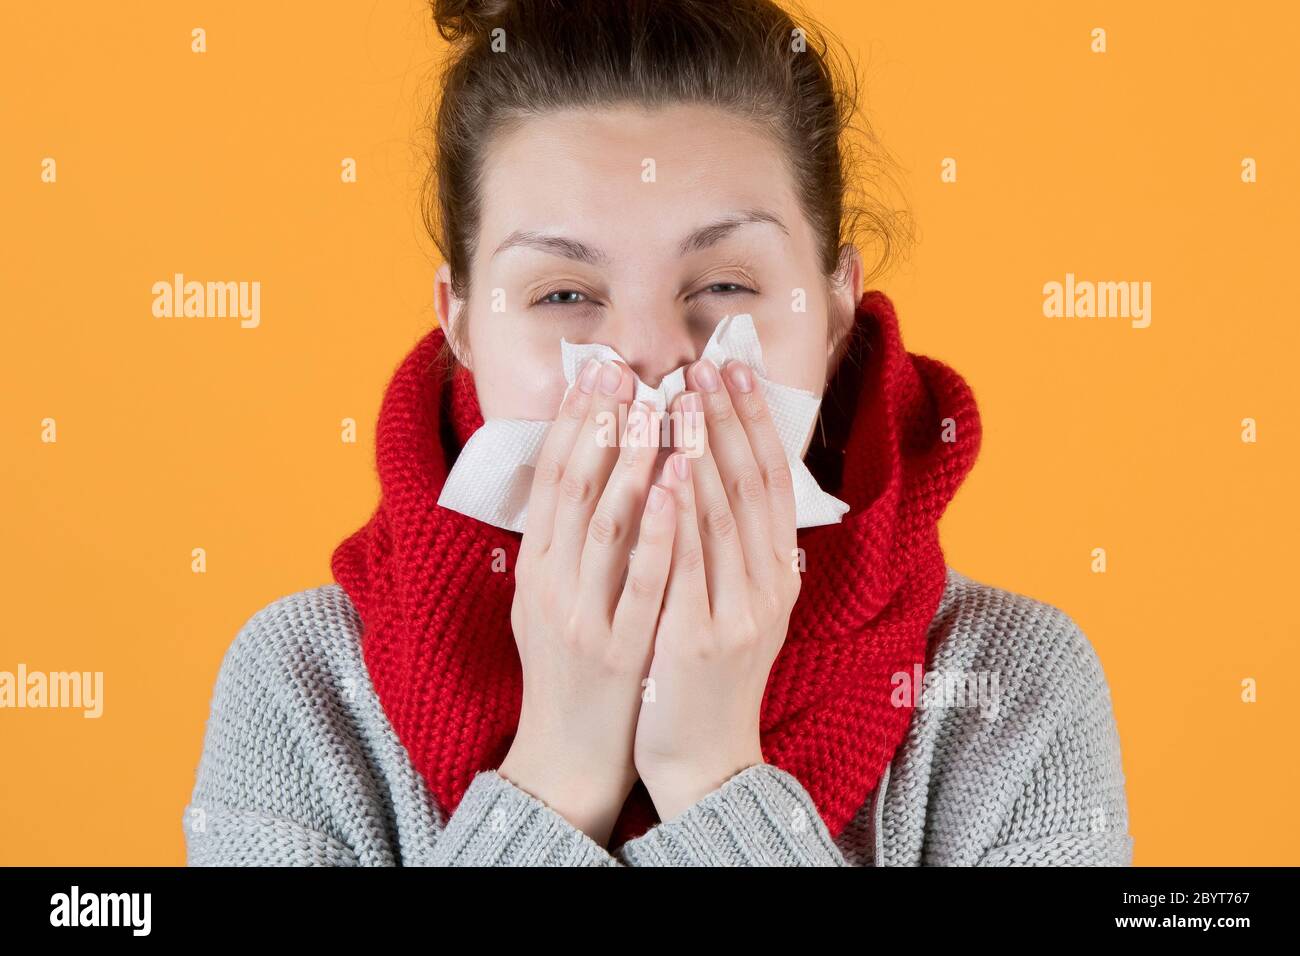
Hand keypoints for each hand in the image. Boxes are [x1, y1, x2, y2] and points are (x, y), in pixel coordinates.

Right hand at [499, 357, 676, 845]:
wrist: (566, 756)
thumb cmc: (566, 671)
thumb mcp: (548, 601)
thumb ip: (562, 544)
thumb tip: (581, 475)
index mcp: (534, 569)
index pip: (550, 481)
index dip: (571, 424)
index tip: (595, 374)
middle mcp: (549, 585)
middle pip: (572, 491)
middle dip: (597, 426)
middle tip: (621, 371)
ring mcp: (581, 616)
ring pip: (604, 525)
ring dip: (628, 463)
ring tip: (651, 410)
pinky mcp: (617, 647)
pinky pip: (640, 580)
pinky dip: (657, 529)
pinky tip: (674, 486)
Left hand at [632, 356, 802, 821]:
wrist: (704, 757)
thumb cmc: (708, 675)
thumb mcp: (740, 608)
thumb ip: (739, 550)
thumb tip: (727, 479)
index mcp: (776, 574)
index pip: (770, 482)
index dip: (754, 423)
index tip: (734, 373)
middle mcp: (767, 587)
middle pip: (750, 488)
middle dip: (728, 422)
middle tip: (708, 366)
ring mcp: (736, 613)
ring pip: (722, 518)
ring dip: (703, 454)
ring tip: (684, 399)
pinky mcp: (699, 639)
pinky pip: (688, 566)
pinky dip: (680, 517)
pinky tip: (667, 473)